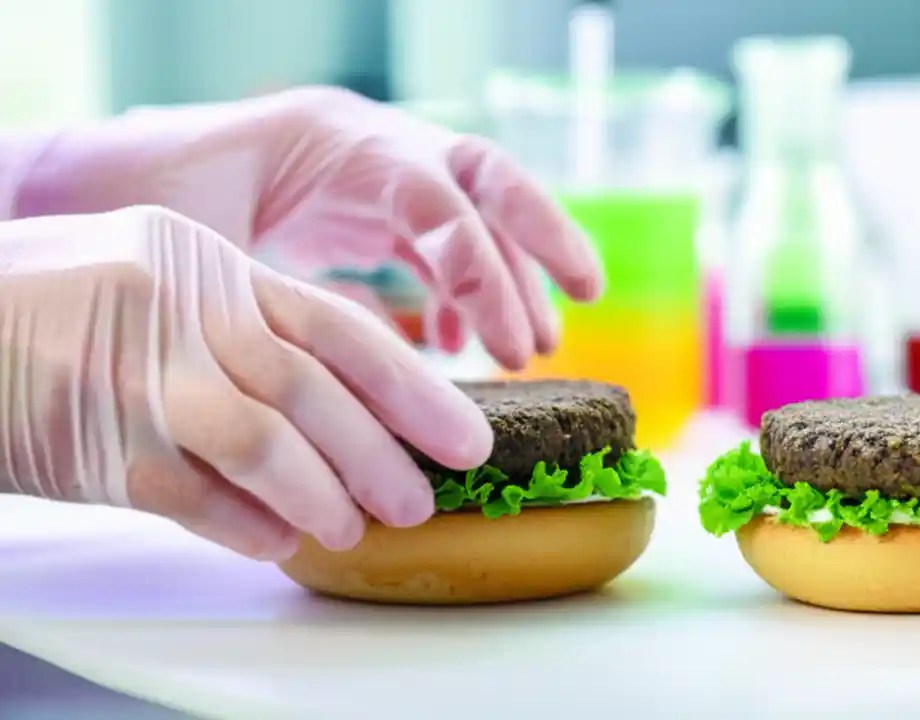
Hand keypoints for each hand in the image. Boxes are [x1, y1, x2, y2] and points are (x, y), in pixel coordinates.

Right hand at [0, 206, 493, 560]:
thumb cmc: (53, 306)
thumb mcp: (158, 281)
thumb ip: (243, 327)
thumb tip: (336, 406)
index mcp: (208, 266)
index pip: (337, 326)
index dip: (413, 387)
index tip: (465, 434)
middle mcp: (180, 313)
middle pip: (310, 387)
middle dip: (381, 451)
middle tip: (424, 497)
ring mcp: (133, 377)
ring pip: (259, 440)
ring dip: (324, 492)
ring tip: (359, 527)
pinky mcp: (92, 445)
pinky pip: (190, 495)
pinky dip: (245, 524)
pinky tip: (279, 542)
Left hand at [9, 87, 602, 367]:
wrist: (137, 172)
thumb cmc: (163, 198)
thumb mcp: (203, 240)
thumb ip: (278, 291)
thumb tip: (343, 368)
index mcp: (342, 143)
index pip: (439, 198)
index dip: (484, 270)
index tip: (511, 344)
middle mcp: (380, 150)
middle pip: (489, 177)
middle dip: (546, 235)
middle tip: (585, 301)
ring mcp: (386, 177)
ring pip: (478, 213)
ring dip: (517, 275)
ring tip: (536, 347)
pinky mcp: (380, 209)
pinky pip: (443, 245)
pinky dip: (464, 292)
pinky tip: (463, 346)